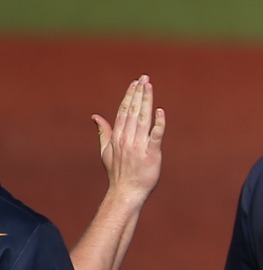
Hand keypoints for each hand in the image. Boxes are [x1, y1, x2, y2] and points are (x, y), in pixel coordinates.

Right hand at [93, 75, 165, 200]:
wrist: (126, 191)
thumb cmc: (117, 172)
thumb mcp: (105, 151)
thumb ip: (103, 132)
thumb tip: (95, 116)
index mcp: (117, 136)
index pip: (123, 111)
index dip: (129, 96)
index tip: (134, 83)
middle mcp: (127, 138)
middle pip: (133, 111)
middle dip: (139, 93)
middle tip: (144, 78)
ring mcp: (139, 146)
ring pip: (144, 119)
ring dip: (147, 101)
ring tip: (150, 87)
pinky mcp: (152, 154)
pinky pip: (156, 136)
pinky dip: (158, 123)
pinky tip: (160, 111)